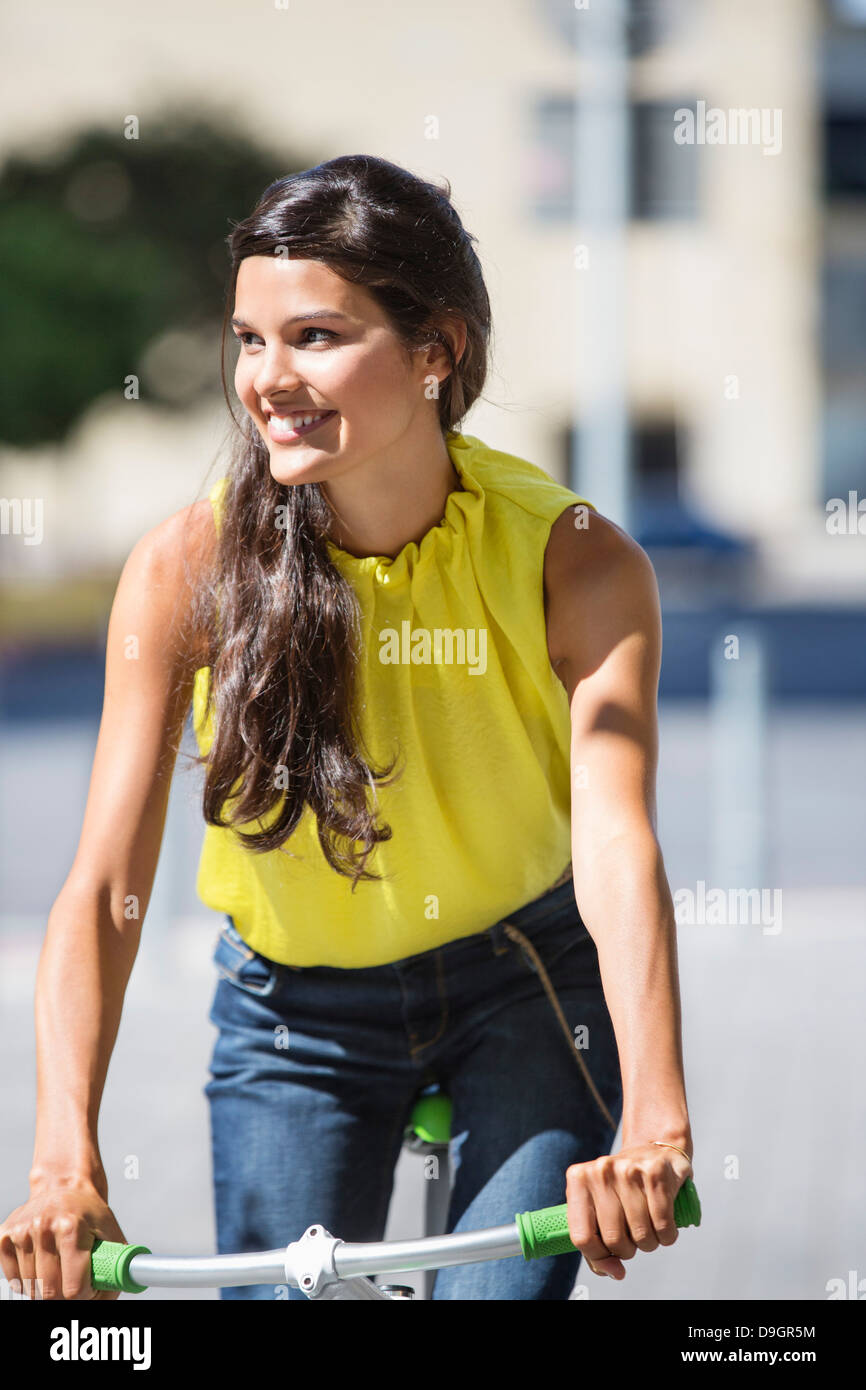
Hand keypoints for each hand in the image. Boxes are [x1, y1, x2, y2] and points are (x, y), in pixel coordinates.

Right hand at [0, 1181, 126, 1300]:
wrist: (64, 1186)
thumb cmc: (88, 1213)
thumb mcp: (112, 1234)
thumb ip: (118, 1267)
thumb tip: (115, 1293)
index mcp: (71, 1226)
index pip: (73, 1288)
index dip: (84, 1294)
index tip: (88, 1288)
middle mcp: (43, 1227)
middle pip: (50, 1292)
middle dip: (65, 1295)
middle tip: (73, 1284)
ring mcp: (22, 1231)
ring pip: (30, 1288)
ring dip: (45, 1287)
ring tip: (58, 1269)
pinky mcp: (4, 1236)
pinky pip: (13, 1279)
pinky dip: (26, 1281)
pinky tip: (40, 1265)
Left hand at [565, 1141, 692, 1279]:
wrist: (652, 1151)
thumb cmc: (622, 1188)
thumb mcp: (599, 1207)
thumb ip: (596, 1245)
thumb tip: (613, 1271)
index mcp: (579, 1179)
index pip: (581, 1236)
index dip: (598, 1257)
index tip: (610, 1261)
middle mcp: (600, 1171)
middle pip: (613, 1240)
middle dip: (627, 1250)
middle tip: (632, 1238)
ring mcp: (628, 1170)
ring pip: (641, 1236)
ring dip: (649, 1243)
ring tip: (648, 1228)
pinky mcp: (656, 1174)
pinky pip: (663, 1226)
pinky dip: (667, 1236)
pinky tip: (664, 1225)